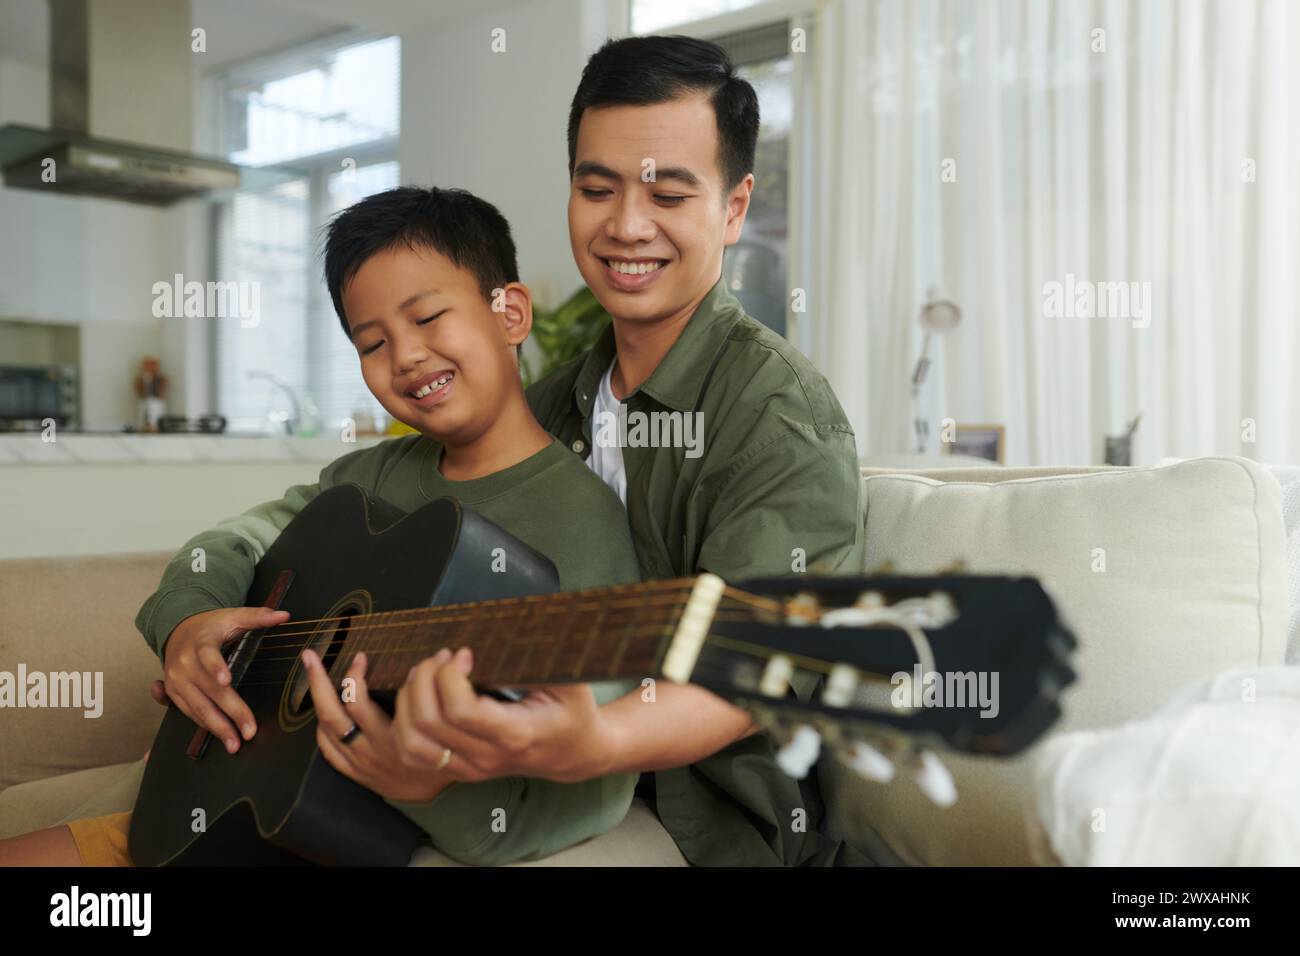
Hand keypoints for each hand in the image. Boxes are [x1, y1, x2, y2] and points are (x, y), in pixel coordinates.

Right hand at [153, 606, 288, 754]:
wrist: (178, 631)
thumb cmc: (211, 626)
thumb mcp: (233, 616)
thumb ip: (258, 616)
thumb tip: (284, 615)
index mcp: (201, 642)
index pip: (208, 655)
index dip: (216, 667)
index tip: (227, 680)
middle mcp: (185, 663)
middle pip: (209, 690)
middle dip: (230, 712)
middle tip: (248, 731)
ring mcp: (177, 681)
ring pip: (197, 707)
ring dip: (216, 727)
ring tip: (235, 743)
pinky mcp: (174, 693)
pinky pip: (189, 712)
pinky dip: (205, 725)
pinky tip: (221, 736)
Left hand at [302, 649, 452, 803]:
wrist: (441, 796)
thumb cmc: (446, 755)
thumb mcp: (444, 725)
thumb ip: (434, 695)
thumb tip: (431, 662)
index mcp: (392, 734)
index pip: (359, 700)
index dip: (355, 674)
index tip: (361, 655)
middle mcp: (372, 749)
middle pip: (332, 712)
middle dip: (318, 681)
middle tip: (310, 657)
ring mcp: (361, 763)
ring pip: (327, 730)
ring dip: (317, 701)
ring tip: (314, 677)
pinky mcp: (358, 774)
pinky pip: (330, 753)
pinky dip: (321, 733)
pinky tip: (323, 717)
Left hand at [395, 647, 614, 783]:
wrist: (575, 753)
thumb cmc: (573, 711)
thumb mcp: (570, 678)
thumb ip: (542, 656)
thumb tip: (510, 627)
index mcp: (516, 733)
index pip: (461, 711)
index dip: (450, 676)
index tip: (464, 653)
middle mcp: (488, 756)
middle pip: (428, 723)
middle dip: (425, 679)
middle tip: (443, 657)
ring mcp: (471, 767)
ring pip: (413, 743)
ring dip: (409, 702)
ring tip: (426, 676)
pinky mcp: (459, 769)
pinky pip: (412, 755)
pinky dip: (404, 725)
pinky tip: (418, 698)